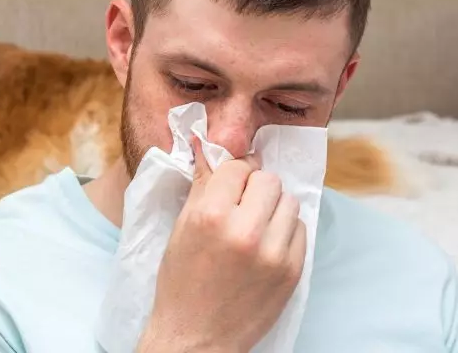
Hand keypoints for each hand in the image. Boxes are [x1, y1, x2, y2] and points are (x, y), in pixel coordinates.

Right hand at [137, 139, 305, 352]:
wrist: (197, 337)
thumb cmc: (180, 282)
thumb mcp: (181, 228)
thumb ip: (201, 185)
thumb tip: (208, 146)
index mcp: (210, 216)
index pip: (237, 167)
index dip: (232, 173)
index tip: (228, 183)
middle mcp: (245, 231)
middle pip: (268, 180)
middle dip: (255, 187)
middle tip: (241, 204)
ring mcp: (273, 253)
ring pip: (289, 202)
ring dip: (273, 207)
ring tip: (254, 224)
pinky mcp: (292, 271)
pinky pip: (300, 229)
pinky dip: (284, 231)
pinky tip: (265, 244)